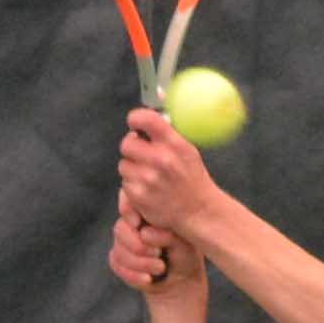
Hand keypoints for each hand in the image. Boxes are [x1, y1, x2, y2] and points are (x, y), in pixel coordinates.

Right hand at [109, 193, 204, 294]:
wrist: (181, 280)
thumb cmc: (185, 254)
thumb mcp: (182, 242)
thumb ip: (166, 233)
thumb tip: (144, 233)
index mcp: (146, 212)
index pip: (128, 201)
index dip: (127, 210)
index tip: (137, 222)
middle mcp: (131, 224)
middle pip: (120, 228)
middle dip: (138, 245)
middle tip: (158, 253)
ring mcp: (122, 242)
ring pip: (119, 250)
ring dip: (140, 263)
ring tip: (160, 268)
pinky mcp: (118, 260)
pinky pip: (117, 265)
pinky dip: (133, 275)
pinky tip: (148, 279)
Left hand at [117, 109, 222, 243]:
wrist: (199, 212)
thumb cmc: (192, 179)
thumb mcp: (188, 150)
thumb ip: (167, 133)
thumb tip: (150, 111)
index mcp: (174, 144)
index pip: (145, 119)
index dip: (135, 119)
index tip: (135, 124)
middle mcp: (161, 160)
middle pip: (127, 143)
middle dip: (132, 148)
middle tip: (142, 155)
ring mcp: (148, 179)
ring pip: (124, 165)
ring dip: (132, 169)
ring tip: (149, 176)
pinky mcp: (139, 196)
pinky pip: (125, 184)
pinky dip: (133, 186)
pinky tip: (148, 190)